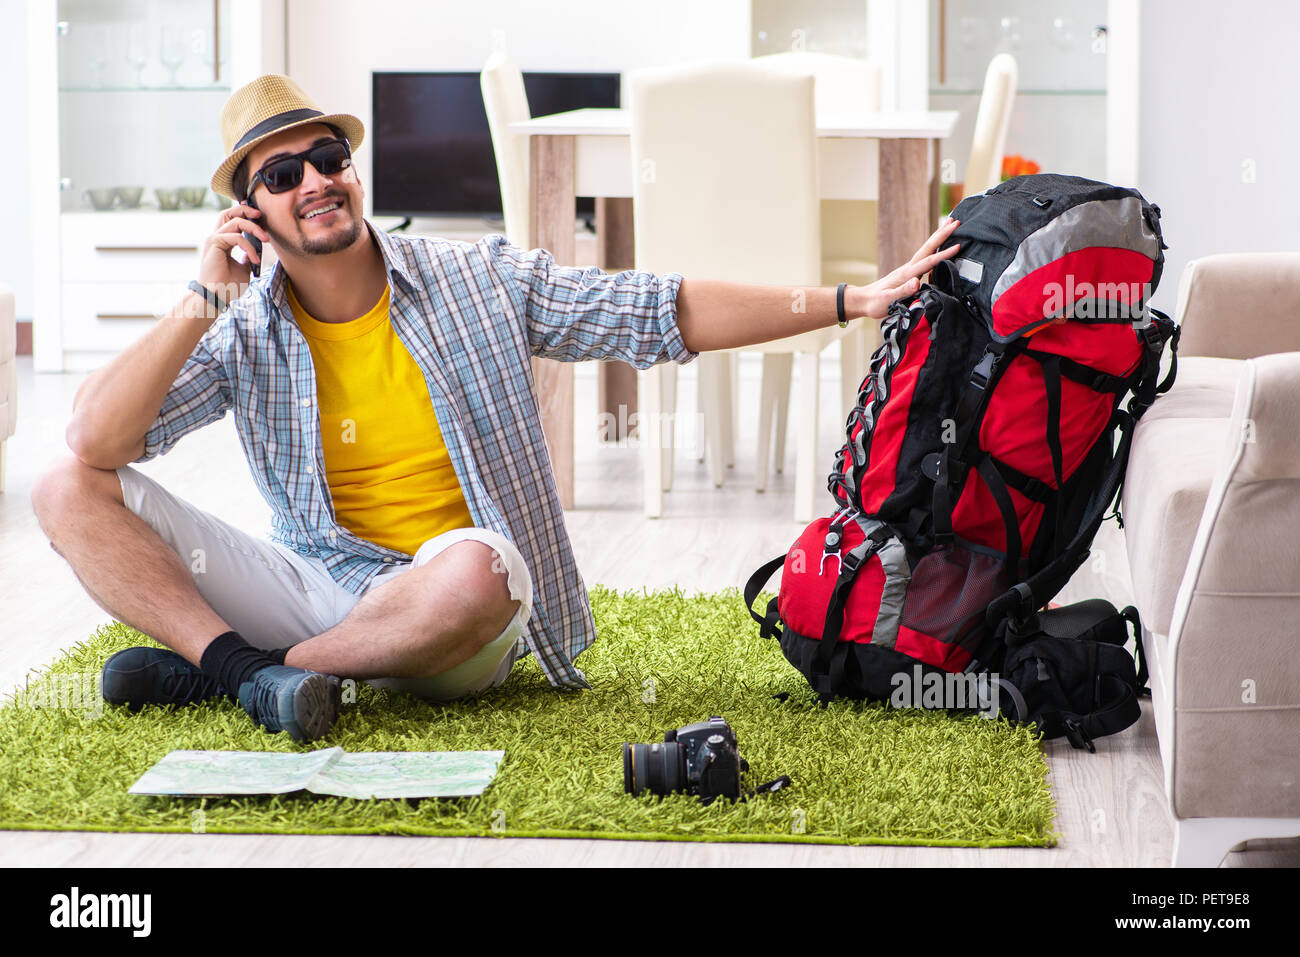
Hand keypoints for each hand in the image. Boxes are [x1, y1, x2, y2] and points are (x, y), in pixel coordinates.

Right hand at [196, 202, 270, 300]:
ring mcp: (214, 239)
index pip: (231, 220)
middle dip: (245, 209)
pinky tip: (255, 259)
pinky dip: (249, 247)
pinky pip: (237, 237)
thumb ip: (247, 257)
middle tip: (260, 215)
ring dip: (254, 228)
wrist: (216, 297)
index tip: (260, 218)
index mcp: (222, 242)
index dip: (245, 215)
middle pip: (228, 212)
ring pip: (235, 221)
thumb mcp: (244, 269)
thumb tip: (253, 252)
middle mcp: (216, 238)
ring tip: (266, 239)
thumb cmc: (228, 286)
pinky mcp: (214, 243)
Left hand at [845, 217, 961, 318]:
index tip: (957, 247)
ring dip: (939, 237)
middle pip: (928, 247)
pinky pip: (925, 257)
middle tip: (956, 221)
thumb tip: (916, 282)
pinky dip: (934, 248)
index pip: (929, 261)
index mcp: (906, 274)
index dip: (944, 254)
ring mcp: (908, 269)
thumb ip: (903, 291)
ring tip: (951, 225)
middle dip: (942, 234)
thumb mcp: (888, 300)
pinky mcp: (908, 273)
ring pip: (927, 249)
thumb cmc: (875, 302)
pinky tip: (939, 247)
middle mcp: (908, 268)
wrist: (863, 300)